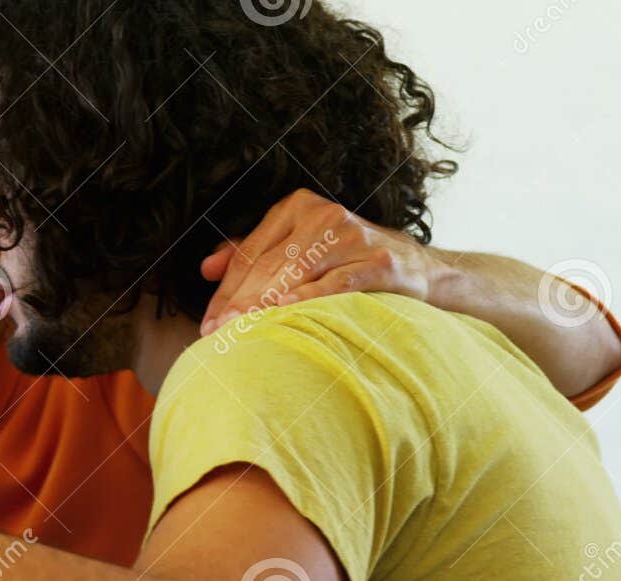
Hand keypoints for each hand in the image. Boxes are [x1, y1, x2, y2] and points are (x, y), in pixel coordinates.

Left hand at [199, 188, 440, 334]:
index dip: (226, 290)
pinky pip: (337, 281)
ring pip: (297, 271)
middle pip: (269, 264)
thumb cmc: (343, 260)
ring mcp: (353, 236)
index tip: (209, 323)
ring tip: (241, 329)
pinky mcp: (378, 261)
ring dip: (265, 303)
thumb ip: (253, 254)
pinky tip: (286, 309)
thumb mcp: (297, 248)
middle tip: (218, 333)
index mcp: (297, 207)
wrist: (413, 266)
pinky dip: (310, 296)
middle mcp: (323, 214)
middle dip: (239, 302)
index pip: (250, 253)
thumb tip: (206, 269)